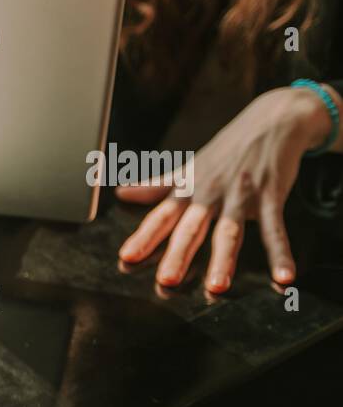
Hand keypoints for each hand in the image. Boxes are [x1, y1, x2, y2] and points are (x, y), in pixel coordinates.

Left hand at [117, 85, 337, 294]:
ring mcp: (241, 196)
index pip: (160, 216)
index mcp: (189, 189)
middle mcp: (210, 194)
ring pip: (229, 232)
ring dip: (223, 260)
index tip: (127, 257)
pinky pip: (276, 230)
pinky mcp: (271, 196)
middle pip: (191, 228)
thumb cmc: (228, 150)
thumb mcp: (190, 168)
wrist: (273, 119)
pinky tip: (283, 276)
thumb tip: (122, 193)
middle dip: (178, 255)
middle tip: (167, 280)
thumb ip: (157, 187)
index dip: (144, 237)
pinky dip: (280, 253)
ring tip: (217, 286)